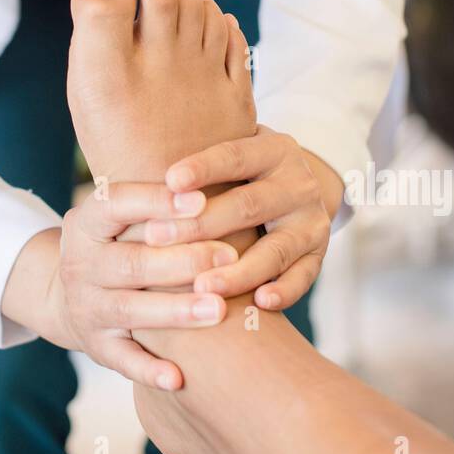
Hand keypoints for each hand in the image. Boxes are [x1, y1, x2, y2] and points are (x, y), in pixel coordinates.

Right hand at [47, 180, 243, 389]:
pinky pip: (124, 360)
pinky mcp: (95, 345)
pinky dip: (150, 371)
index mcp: (87, 221)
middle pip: (132, 263)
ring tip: (219, 310)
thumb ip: (156, 200)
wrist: (65, 291)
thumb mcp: (121, 213)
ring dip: (176, 312)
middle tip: (230, 257)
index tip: (202, 199)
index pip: (119, 205)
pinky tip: (179, 378)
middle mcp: (80, 263)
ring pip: (132, 311)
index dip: (158, 203)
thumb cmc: (118, 239)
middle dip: (182, 260)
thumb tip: (214, 173)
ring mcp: (86, 306)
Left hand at [163, 126, 338, 309]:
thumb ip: (201, 164)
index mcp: (274, 150)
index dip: (203, 168)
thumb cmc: (242, 175)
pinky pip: (304, 277)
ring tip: (202, 286)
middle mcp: (298, 184)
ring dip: (239, 270)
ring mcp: (312, 222)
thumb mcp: (233, 158)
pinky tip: (259, 303)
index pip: (235, 156)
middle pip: (249, 205)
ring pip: (276, 249)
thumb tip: (135, 166)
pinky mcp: (318, 256)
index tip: (168, 180)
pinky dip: (284, 291)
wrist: (297, 191)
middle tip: (156, 239)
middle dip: (201, 224)